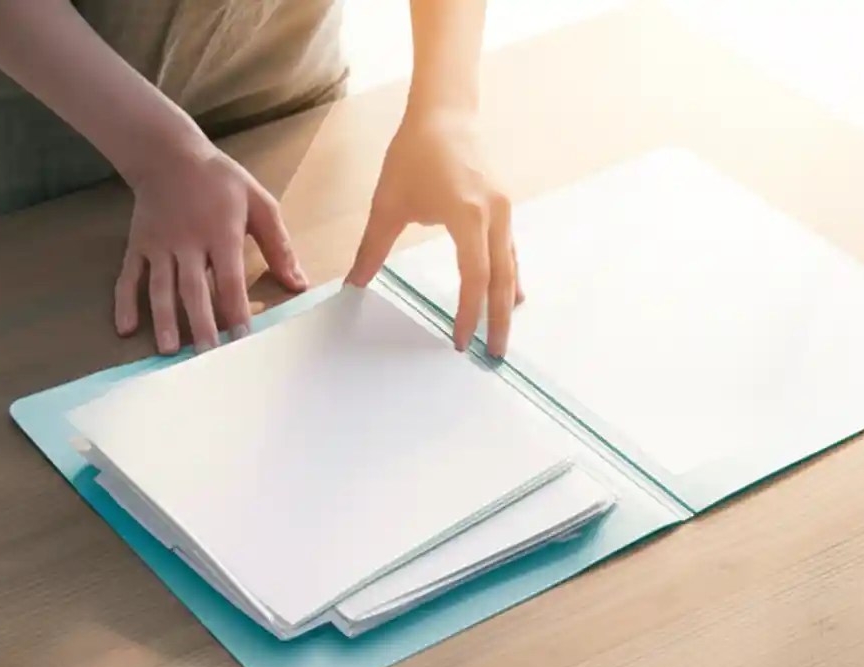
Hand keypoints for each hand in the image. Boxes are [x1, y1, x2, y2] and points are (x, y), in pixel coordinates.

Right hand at [114, 147, 307, 353]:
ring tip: (168, 351)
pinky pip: (129, 276)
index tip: (242, 339)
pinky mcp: (138, 244)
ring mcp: (159, 245)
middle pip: (193, 289)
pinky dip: (125, 302)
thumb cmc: (221, 181)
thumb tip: (299, 283)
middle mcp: (187, 241)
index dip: (236, 309)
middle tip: (206, 358)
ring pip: (160, 287)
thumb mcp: (259, 203)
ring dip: (163, 320)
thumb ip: (279, 245)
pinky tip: (125, 328)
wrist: (169, 154)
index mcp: (221, 232)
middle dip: (200, 324)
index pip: (229, 278)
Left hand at [346, 109, 521, 356]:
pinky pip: (510, 250)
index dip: (469, 314)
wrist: (444, 113)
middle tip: (494, 356)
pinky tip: (508, 296)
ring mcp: (503, 210)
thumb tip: (352, 285)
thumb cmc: (415, 153)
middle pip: (503, 280)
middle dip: (499, 320)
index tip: (462, 343)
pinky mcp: (503, 207)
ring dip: (506, 302)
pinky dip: (508, 277)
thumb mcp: (387, 203)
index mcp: (468, 216)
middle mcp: (494, 215)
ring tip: (502, 335)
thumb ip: (372, 248)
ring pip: (511, 266)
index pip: (474, 278)